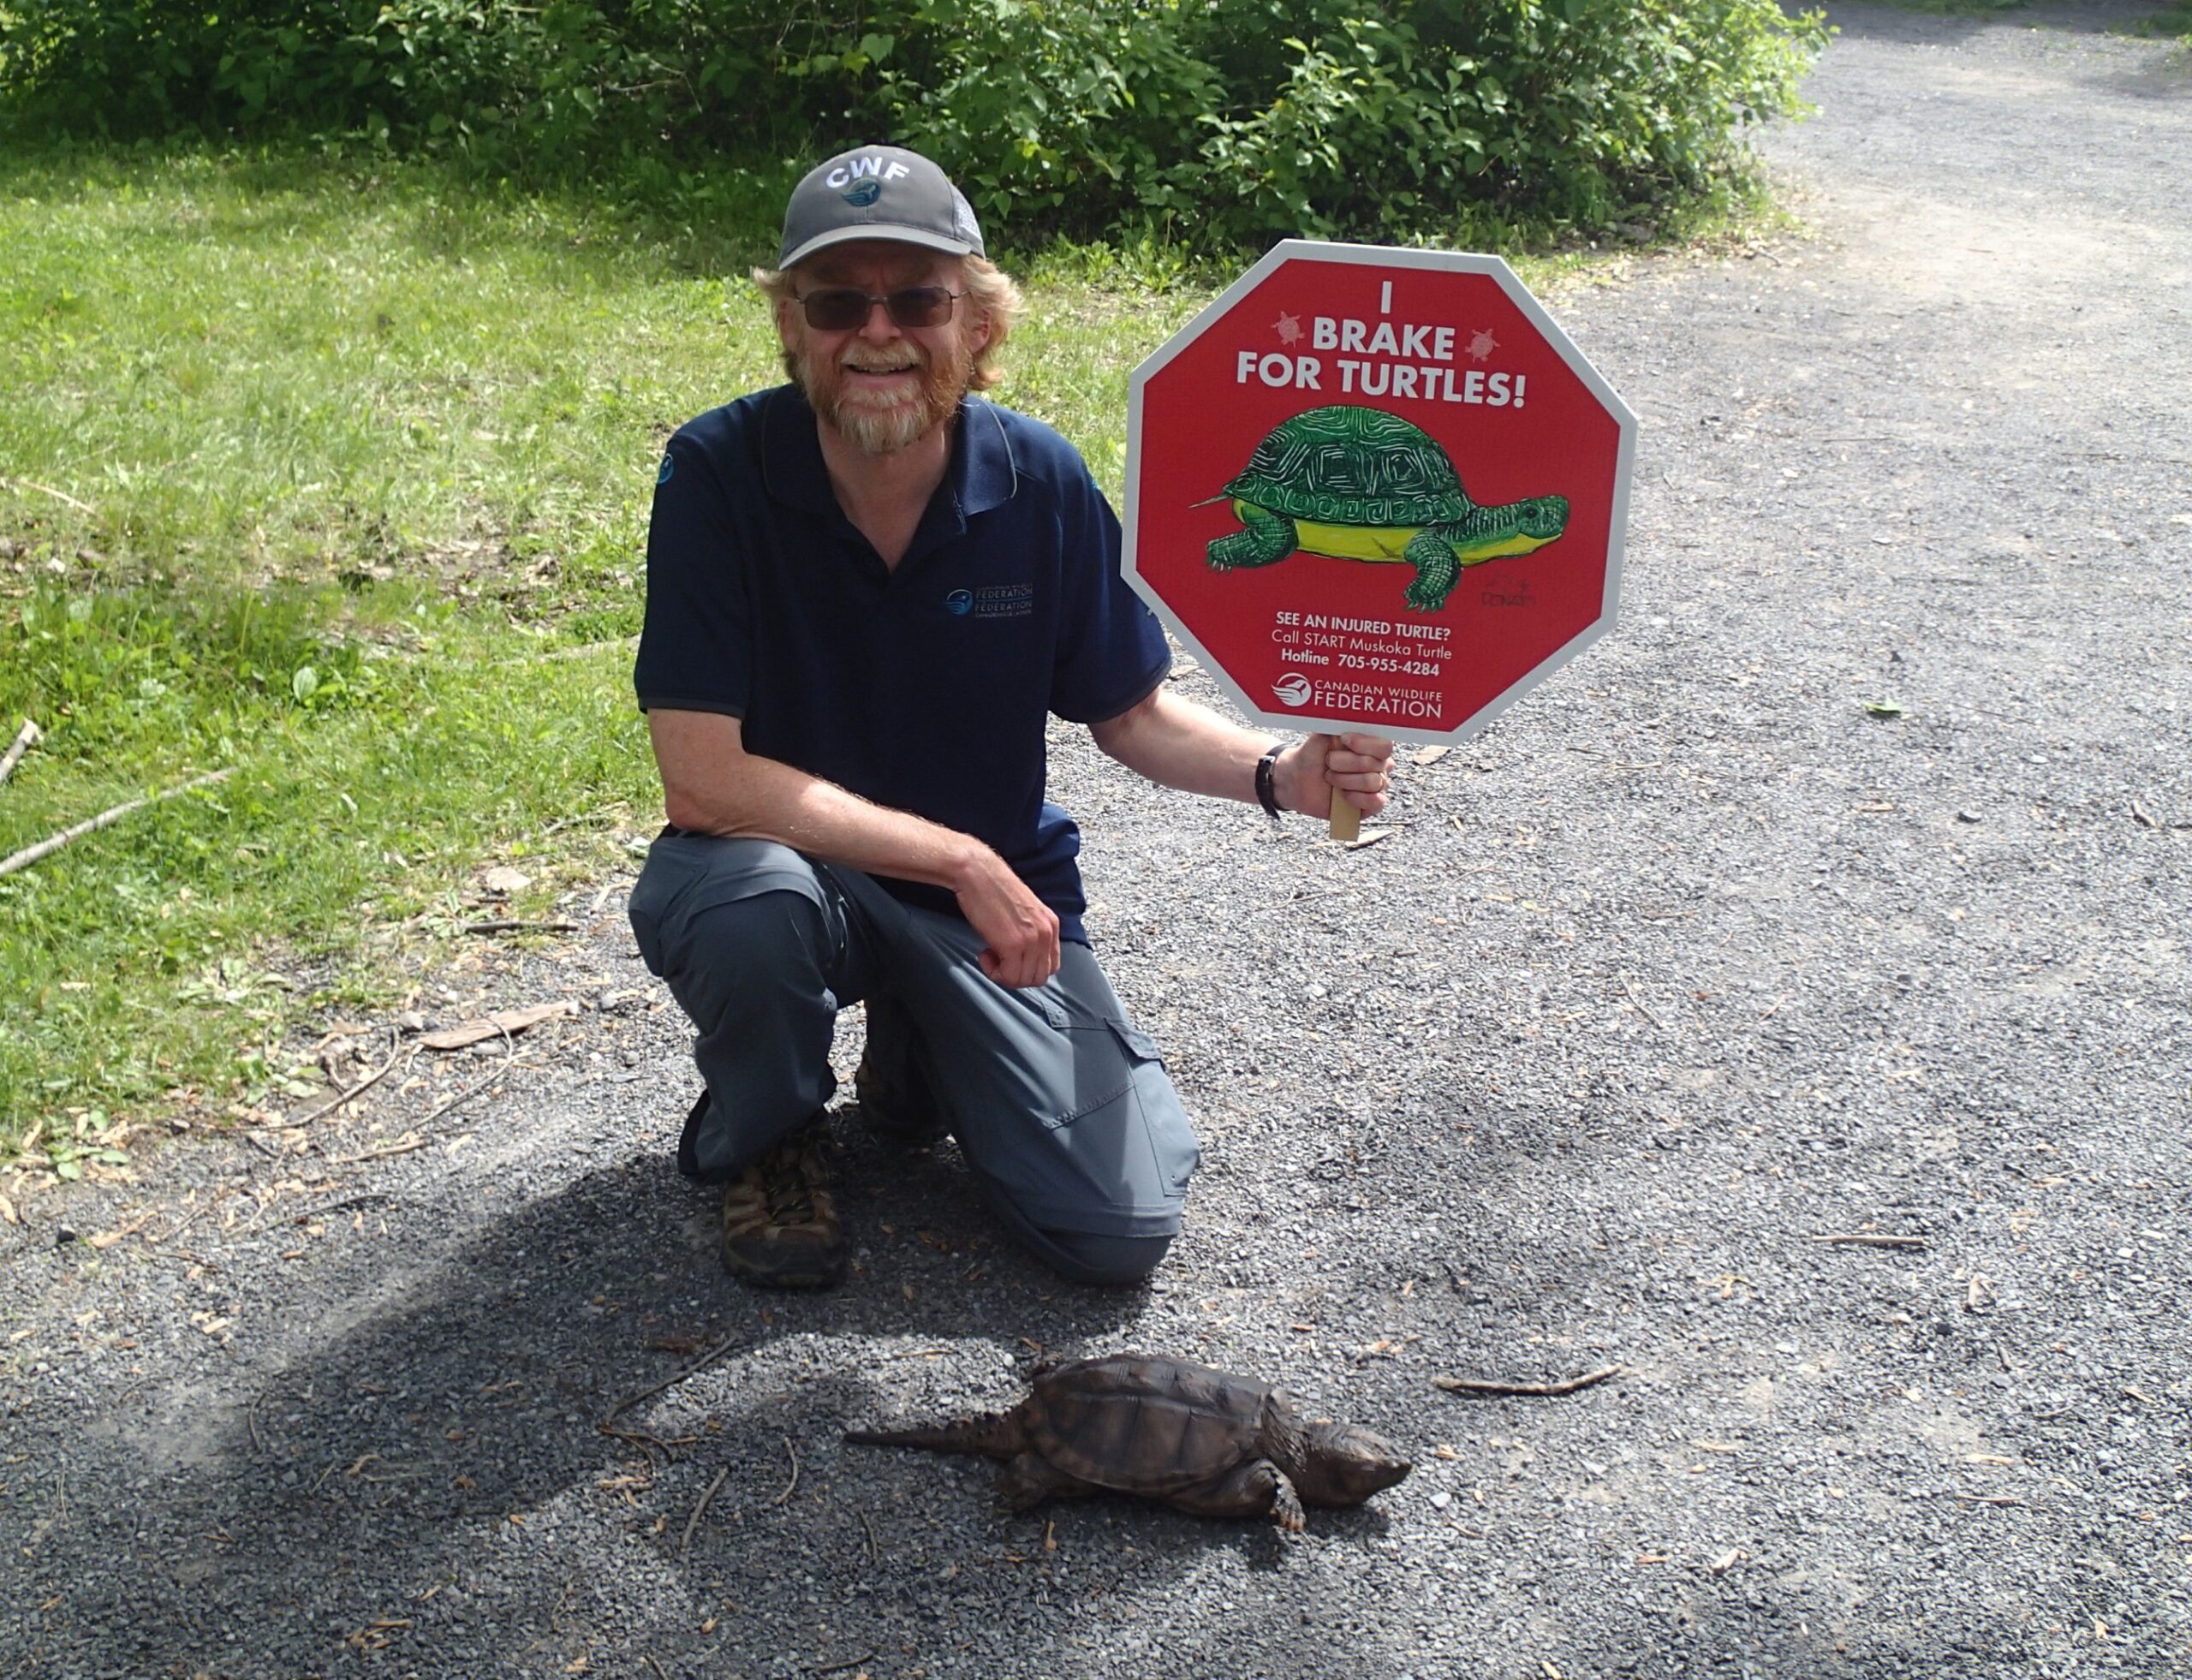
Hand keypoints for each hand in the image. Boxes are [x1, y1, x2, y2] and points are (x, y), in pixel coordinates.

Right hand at [952, 848, 1061, 988]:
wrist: (977, 873)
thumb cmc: (993, 889)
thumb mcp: (1024, 912)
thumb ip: (1031, 932)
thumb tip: (1023, 958)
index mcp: (1051, 924)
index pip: (1051, 966)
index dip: (1028, 969)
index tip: (1011, 960)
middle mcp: (1046, 932)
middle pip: (1039, 977)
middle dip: (1016, 976)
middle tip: (998, 962)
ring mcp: (1031, 939)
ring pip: (1023, 980)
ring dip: (1003, 975)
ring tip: (990, 956)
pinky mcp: (1012, 944)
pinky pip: (1008, 976)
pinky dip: (993, 972)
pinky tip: (984, 954)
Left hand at [1280, 732, 1395, 818]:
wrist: (1297, 779)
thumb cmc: (1312, 755)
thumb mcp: (1320, 737)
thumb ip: (1335, 727)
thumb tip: (1345, 718)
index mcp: (1372, 746)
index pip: (1384, 745)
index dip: (1365, 744)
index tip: (1344, 739)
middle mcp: (1379, 765)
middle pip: (1374, 764)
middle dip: (1345, 763)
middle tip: (1328, 762)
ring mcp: (1377, 785)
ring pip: (1372, 783)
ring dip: (1345, 780)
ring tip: (1330, 778)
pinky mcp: (1370, 805)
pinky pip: (1376, 802)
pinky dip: (1358, 798)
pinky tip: (1344, 795)